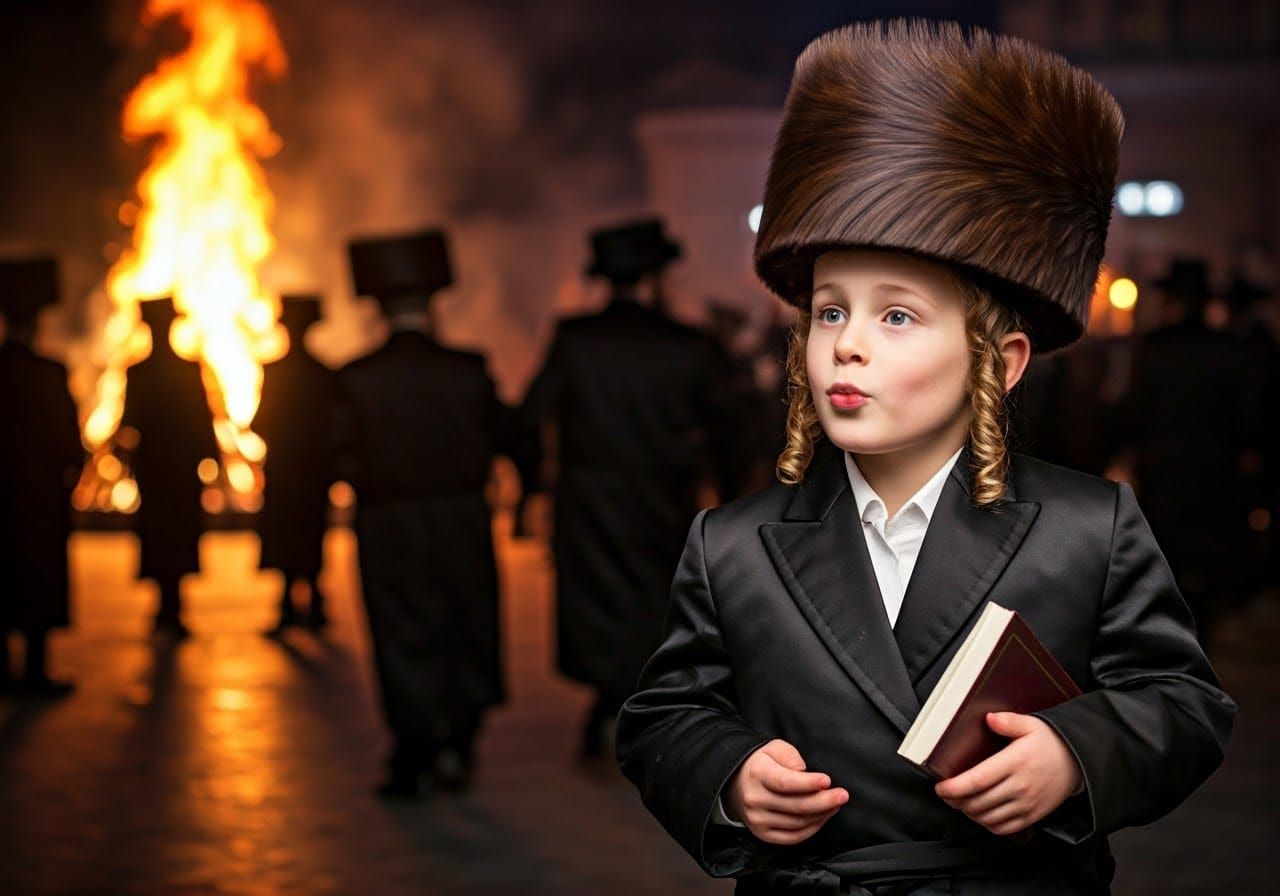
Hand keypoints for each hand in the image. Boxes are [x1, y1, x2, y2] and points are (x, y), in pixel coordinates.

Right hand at [724, 739, 848, 845]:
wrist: (735, 782)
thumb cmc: (760, 763)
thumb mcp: (773, 748)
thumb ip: (790, 756)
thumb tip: (804, 772)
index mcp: (757, 774)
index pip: (785, 782)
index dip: (808, 783)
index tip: (827, 781)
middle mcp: (755, 799)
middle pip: (796, 805)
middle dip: (824, 801)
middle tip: (843, 795)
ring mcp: (758, 820)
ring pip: (798, 823)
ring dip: (821, 815)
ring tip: (835, 804)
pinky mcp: (763, 833)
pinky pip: (793, 837)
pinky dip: (812, 829)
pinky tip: (822, 817)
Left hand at [934, 712, 1082, 836]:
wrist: (1079, 762)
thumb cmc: (1052, 743)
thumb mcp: (1031, 725)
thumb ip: (1008, 721)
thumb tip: (989, 718)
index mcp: (1015, 762)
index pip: (977, 780)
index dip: (955, 787)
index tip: (940, 788)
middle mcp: (1020, 786)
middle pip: (978, 802)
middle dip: (957, 801)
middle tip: (947, 794)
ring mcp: (1027, 804)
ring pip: (989, 817)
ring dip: (970, 813)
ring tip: (961, 803)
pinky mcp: (1033, 816)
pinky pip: (1005, 828)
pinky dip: (988, 825)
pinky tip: (981, 815)